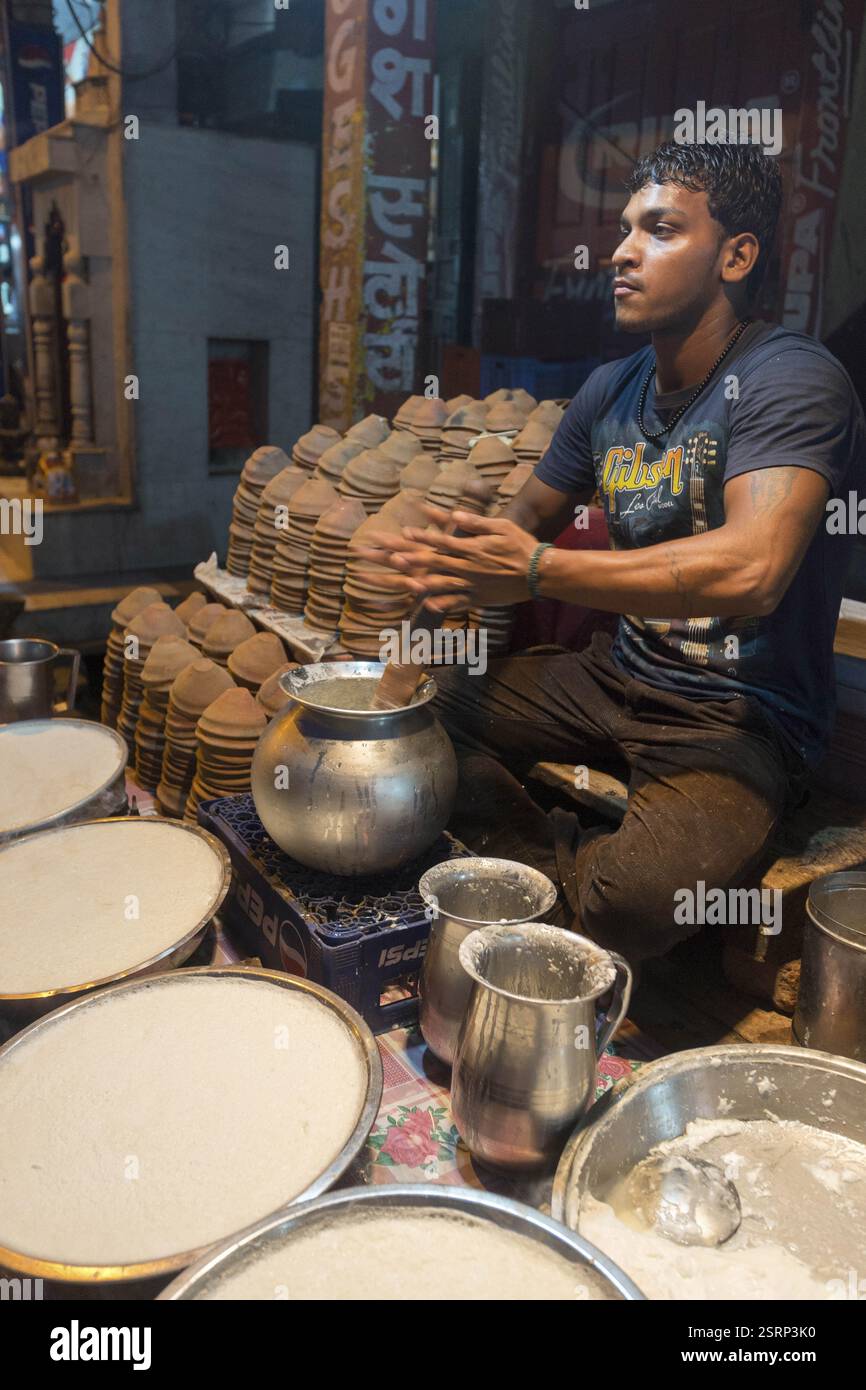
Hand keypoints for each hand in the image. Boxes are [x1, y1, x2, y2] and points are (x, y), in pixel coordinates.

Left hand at [353, 507, 539, 611]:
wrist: (539, 574)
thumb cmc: (521, 546)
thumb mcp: (501, 526)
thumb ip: (475, 522)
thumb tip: (453, 513)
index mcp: (471, 548)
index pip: (441, 541)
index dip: (421, 537)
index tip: (404, 532)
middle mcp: (467, 567)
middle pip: (433, 563)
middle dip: (410, 559)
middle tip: (391, 558)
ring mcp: (471, 585)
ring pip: (440, 585)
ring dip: (419, 583)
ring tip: (402, 583)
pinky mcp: (478, 599)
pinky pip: (456, 603)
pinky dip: (442, 605)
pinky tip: (428, 606)